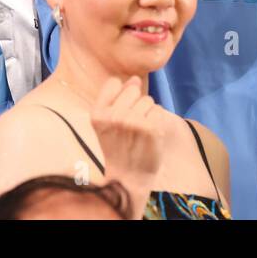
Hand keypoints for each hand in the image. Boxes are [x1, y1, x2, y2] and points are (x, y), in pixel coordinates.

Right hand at [90, 76, 163, 218]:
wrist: (128, 178)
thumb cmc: (117, 148)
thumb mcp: (106, 124)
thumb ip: (116, 98)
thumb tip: (134, 79)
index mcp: (98, 114)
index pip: (114, 83)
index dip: (120, 94)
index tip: (119, 113)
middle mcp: (114, 116)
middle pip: (134, 90)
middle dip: (136, 103)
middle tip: (131, 126)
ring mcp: (133, 122)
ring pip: (148, 100)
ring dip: (147, 113)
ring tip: (140, 132)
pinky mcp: (152, 128)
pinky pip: (159, 110)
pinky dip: (157, 121)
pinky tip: (150, 136)